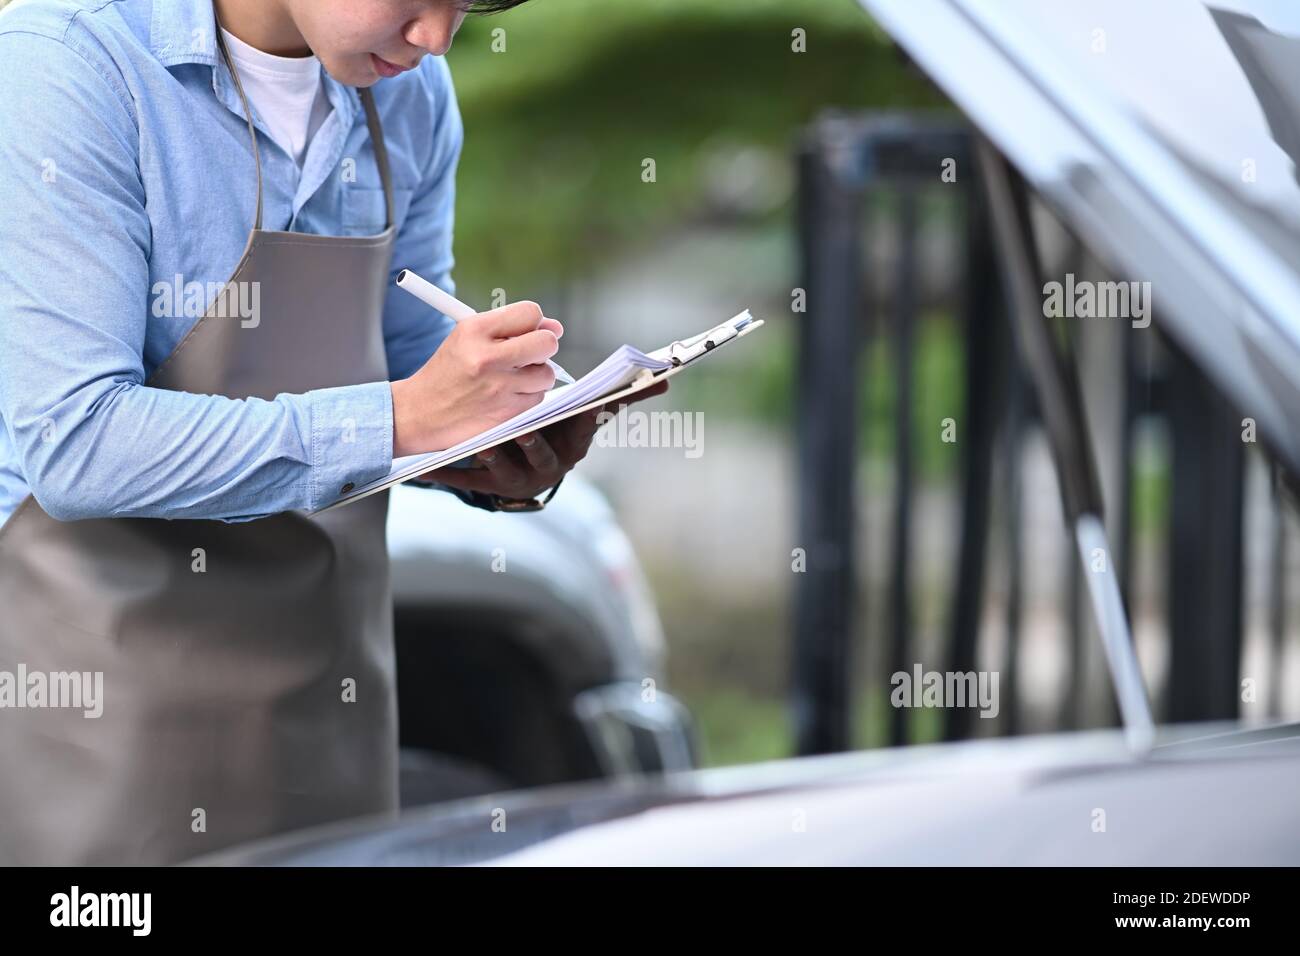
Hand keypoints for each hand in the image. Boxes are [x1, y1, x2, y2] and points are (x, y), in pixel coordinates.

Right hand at [390, 300, 563, 456]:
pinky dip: (528, 396)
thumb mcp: (466, 338)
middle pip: (546, 342)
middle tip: (531, 353)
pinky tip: (507, 396)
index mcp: (474, 330)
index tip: (530, 331)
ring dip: (536, 375)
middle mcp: (487, 358)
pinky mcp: (505, 413)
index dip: (536, 321)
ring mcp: (498, 388)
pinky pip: (537, 398)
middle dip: (544, 346)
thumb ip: (509, 329)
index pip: (530, 312)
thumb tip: (556, 327)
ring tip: (513, 378)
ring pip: (546, 374)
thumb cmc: (448, 372)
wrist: (419, 413)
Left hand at [425, 379, 669, 498]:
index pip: (581, 430)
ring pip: (505, 469)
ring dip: (493, 458)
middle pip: (542, 456)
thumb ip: (621, 398)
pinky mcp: (486, 487)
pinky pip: (464, 480)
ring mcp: (517, 479)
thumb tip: (667, 380)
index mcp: (572, 444)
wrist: (519, 464)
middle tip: (521, 430)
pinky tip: (424, 472)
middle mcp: (549, 466)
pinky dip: (445, 475)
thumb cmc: (553, 430)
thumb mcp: (583, 415)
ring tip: (481, 446)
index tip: (583, 408)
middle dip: (532, 443)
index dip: (583, 420)